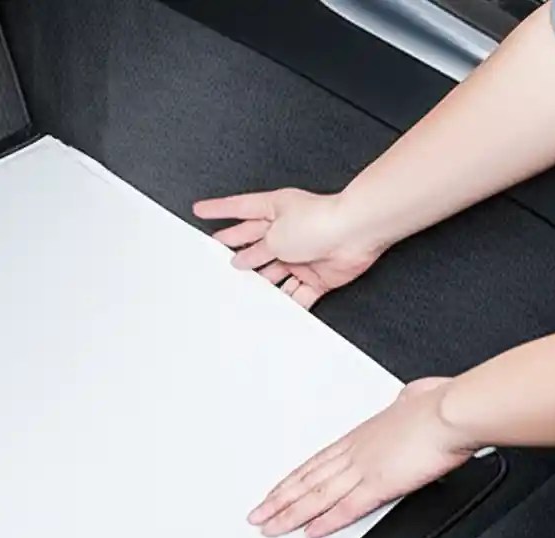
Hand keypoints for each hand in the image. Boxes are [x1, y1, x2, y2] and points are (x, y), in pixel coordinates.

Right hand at [193, 188, 385, 307]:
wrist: (355, 234)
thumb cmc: (318, 221)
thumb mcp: (274, 234)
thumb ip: (255, 250)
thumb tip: (241, 260)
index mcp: (274, 210)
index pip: (239, 208)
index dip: (218, 209)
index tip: (199, 210)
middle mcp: (287, 231)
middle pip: (254, 244)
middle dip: (235, 251)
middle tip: (214, 259)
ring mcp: (302, 254)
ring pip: (273, 273)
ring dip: (260, 283)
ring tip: (239, 293)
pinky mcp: (317, 276)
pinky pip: (297, 294)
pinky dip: (287, 303)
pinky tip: (272, 311)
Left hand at [249, 378, 477, 537]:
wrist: (451, 411)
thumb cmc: (437, 405)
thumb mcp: (412, 398)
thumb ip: (403, 405)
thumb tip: (406, 401)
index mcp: (361, 435)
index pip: (317, 462)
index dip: (293, 478)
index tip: (276, 490)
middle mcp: (355, 451)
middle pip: (307, 480)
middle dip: (278, 500)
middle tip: (256, 515)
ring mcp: (364, 468)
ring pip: (316, 495)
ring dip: (289, 513)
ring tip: (268, 527)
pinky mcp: (380, 484)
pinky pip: (346, 508)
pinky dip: (325, 521)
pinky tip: (308, 532)